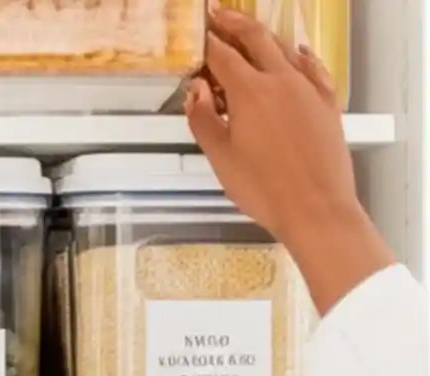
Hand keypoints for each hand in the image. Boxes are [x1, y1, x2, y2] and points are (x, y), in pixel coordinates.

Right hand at [186, 8, 392, 312]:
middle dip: (233, 24)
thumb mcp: (220, 157)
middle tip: (217, 15)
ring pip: (284, 49)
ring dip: (262, 37)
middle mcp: (281, 82)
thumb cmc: (264, 189)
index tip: (196, 33)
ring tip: (247, 33)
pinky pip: (312, 67)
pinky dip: (299, 56)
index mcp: (250, 92)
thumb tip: (195, 90)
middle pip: (255, 39)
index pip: (222, 56)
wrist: (316, 208)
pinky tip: (296, 54)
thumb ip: (203, 119)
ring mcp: (308, 90)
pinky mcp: (327, 103)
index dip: (205, 42)